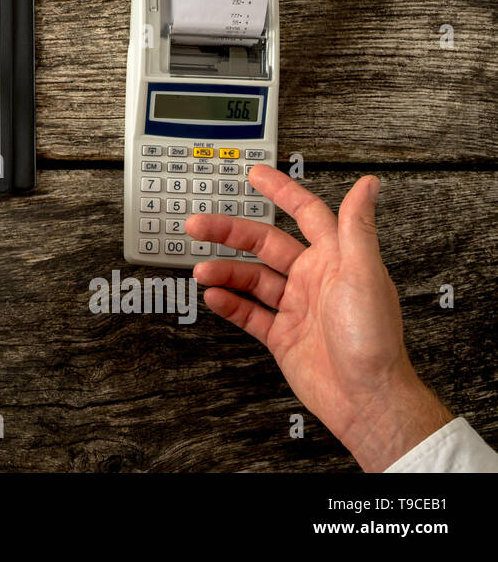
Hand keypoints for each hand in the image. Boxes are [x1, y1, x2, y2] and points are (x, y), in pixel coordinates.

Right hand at [186, 164, 450, 470]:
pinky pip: (249, 313)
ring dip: (225, 271)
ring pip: (251, 278)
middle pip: (265, 244)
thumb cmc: (374, 339)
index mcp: (336, 259)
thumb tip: (368, 184)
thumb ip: (358, 227)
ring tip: (203, 270)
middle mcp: (315, 279)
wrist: (366, 399)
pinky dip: (229, 303)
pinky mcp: (283, 336)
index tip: (257, 176)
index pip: (306, 213)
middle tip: (200, 224)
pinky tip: (214, 296)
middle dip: (231, 232)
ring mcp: (297, 308)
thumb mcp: (364, 274)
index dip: (282, 192)